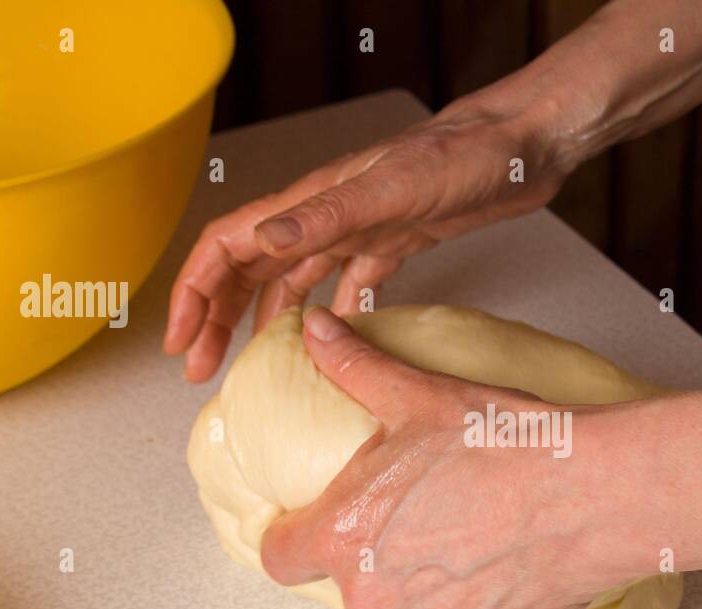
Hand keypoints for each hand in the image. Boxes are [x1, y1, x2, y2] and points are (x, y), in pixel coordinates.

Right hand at [163, 96, 570, 382]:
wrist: (521, 146)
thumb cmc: (461, 156)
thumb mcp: (389, 188)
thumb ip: (325, 215)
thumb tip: (262, 239)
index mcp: (309, 203)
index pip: (227, 246)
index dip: (195, 293)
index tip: (180, 341)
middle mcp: (323, 218)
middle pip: (249, 269)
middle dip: (217, 318)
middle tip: (203, 368)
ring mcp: (357, 232)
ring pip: (291, 281)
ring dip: (263, 321)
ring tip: (252, 365)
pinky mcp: (393, 245)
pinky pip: (346, 287)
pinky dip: (330, 318)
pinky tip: (329, 346)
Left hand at [259, 307, 611, 608]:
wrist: (592, 496)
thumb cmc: (504, 446)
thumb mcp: (419, 397)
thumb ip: (354, 368)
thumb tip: (313, 328)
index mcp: (343, 535)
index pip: (279, 556)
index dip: (295, 536)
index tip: (317, 522)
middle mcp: (371, 597)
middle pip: (352, 582)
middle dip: (378, 554)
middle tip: (427, 514)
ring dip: (422, 587)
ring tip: (468, 540)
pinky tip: (498, 572)